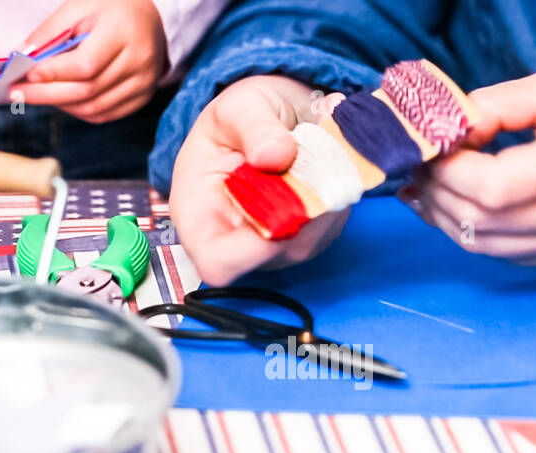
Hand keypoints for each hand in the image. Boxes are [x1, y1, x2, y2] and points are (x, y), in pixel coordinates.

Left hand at [11, 0, 166, 123]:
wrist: (149, 17)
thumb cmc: (109, 8)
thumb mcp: (77, 8)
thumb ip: (50, 33)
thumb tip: (21, 59)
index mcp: (123, 32)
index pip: (86, 64)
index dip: (54, 73)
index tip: (26, 75)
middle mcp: (139, 62)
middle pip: (88, 90)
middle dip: (47, 95)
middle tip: (17, 94)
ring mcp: (144, 83)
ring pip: (95, 107)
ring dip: (61, 105)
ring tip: (37, 96)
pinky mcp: (143, 97)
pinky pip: (105, 114)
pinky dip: (78, 111)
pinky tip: (62, 101)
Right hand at [169, 75, 349, 285]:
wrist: (266, 119)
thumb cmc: (238, 118)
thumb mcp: (237, 107)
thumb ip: (255, 127)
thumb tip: (275, 156)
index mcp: (199, 216)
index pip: (218, 262)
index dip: (251, 248)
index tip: (279, 202)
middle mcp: (237, 241)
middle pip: (279, 249)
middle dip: (302, 202)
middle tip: (308, 150)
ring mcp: (276, 245)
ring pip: (314, 235)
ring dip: (325, 190)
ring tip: (312, 147)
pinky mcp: (309, 238)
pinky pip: (333, 222)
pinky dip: (336, 189)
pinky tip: (322, 161)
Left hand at [405, 70, 535, 266]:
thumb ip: (499, 107)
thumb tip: (446, 124)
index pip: (489, 188)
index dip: (446, 170)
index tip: (429, 144)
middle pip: (476, 222)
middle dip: (433, 192)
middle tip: (412, 164)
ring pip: (480, 245)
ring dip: (441, 215)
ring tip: (421, 185)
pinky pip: (500, 252)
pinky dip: (468, 229)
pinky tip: (453, 204)